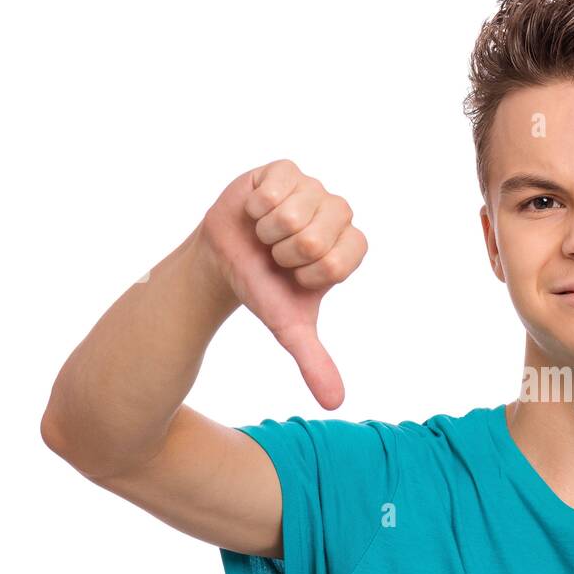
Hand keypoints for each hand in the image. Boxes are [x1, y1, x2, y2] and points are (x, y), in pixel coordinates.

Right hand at [196, 158, 366, 409]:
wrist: (224, 261)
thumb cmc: (264, 290)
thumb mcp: (288, 328)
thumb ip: (314, 361)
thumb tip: (334, 404)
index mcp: (349, 248)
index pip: (336, 261)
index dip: (305, 274)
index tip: (294, 276)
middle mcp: (338, 214)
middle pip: (313, 238)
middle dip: (282, 254)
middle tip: (275, 255)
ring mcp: (314, 188)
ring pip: (291, 212)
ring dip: (267, 231)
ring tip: (265, 235)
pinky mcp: (286, 169)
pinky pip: (274, 188)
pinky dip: (256, 207)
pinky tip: (256, 212)